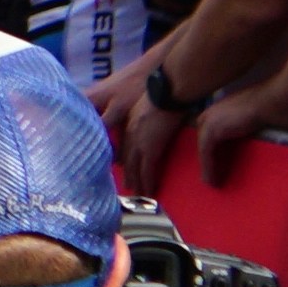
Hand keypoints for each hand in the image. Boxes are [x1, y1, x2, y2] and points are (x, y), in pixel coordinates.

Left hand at [111, 69, 193, 186]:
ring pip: (135, 167)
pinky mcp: (151, 148)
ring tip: (137, 194)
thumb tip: (148, 126)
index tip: (121, 169)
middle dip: (128, 175)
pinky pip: (148, 169)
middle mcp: (130, 136)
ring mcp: (139, 142)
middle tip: (128, 188)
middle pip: (126, 160)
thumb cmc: (160, 95)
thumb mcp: (143, 107)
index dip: (122, 160)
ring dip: (136, 181)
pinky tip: (149, 191)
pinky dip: (148, 181)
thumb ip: (141, 118)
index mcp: (128, 125)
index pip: (123, 147)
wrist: (166, 93)